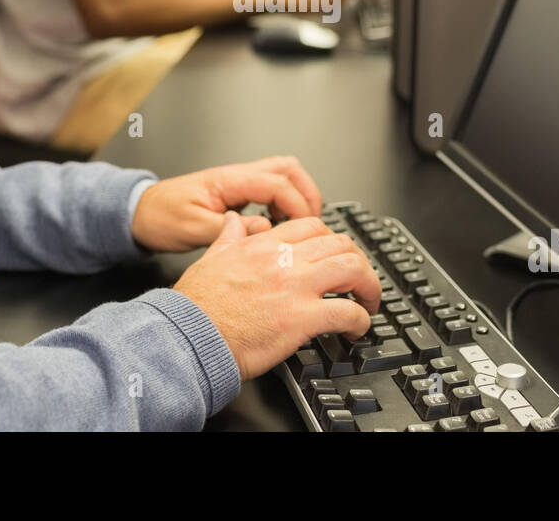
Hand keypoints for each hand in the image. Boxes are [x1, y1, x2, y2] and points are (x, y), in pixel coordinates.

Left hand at [131, 156, 323, 252]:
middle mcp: (236, 176)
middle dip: (307, 193)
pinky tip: (277, 225)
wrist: (141, 213)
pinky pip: (271, 190)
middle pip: (288, 169)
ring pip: (282, 176)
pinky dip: (283, 204)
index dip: (297, 204)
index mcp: (228, 180)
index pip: (277, 183)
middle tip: (312, 221)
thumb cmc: (161, 218)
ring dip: (297, 197)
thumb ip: (232, 231)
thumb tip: (266, 230)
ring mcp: (238, 182)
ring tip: (299, 225)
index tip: (306, 226)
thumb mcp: (194, 229)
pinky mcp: (236, 193)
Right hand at [174, 213, 381, 380]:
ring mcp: (296, 287)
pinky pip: (348, 311)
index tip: (335, 256)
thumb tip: (236, 221)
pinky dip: (361, 320)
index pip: (312, 226)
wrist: (189, 338)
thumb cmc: (195, 307)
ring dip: (369, 287)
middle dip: (358, 262)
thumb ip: (228, 237)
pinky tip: (357, 329)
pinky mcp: (302, 318)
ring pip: (353, 270)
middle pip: (341, 244)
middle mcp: (284, 260)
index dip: (332, 240)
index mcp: (263, 245)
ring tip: (368, 303)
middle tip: (361, 281)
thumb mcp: (210, 259)